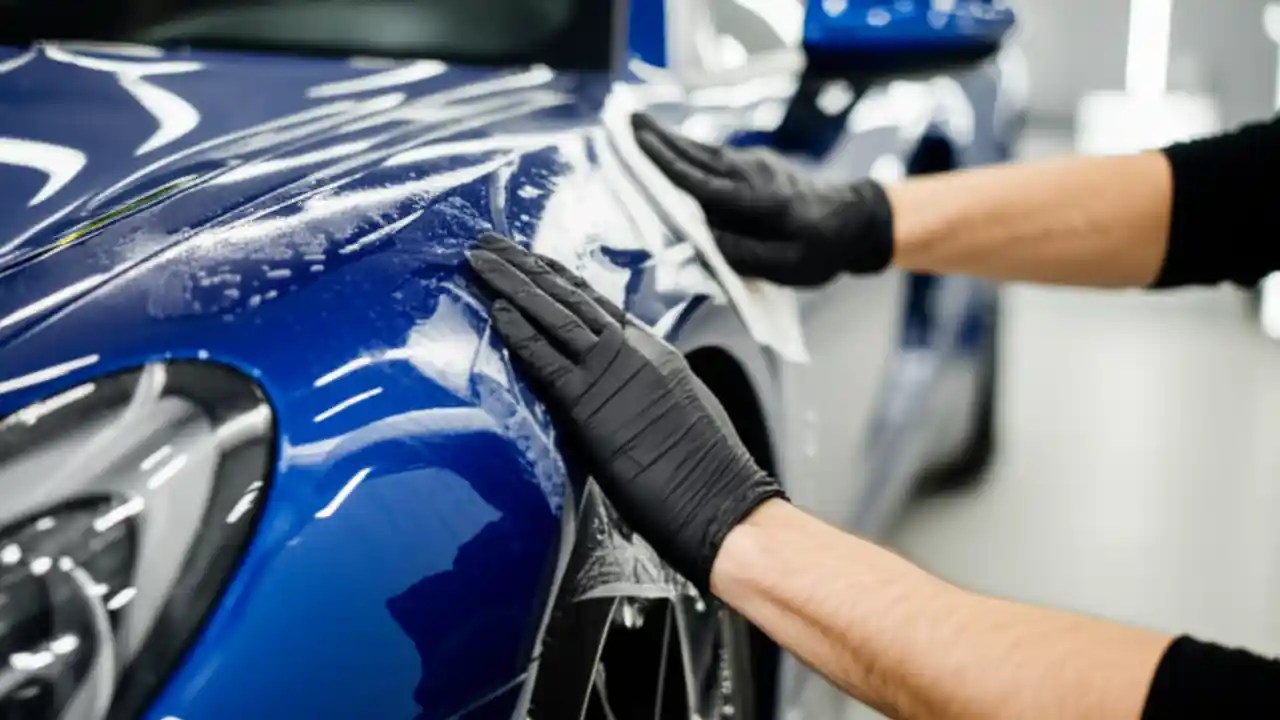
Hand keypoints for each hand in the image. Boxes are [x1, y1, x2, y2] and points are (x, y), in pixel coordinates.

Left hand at [467, 233, 785, 588]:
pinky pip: (546, 361)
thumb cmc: (706, 474)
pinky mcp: (591, 406)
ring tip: (479, 258)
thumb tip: (626, 398)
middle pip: (569, 298)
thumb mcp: (681, 414)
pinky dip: (519, 333)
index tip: (531, 258)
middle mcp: (633, 351)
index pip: (598, 305)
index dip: (560, 278)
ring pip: (554, 315)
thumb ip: (647, 393)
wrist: (722, 501)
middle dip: (526, 266)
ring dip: (512, 283)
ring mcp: (612, 374)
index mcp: (654, 353)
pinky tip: (495, 310)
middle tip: (489, 242)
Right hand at [632, 113, 894, 285]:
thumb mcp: (788, 265)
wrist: (855, 220)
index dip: (667, 165)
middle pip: (697, 157)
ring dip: (670, 140)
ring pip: (704, 152)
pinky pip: (714, 157)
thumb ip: (745, 254)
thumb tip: (703, 241)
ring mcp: (755, 165)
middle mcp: (752, 175)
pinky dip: (688, 149)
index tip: (637, 145)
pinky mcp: (756, 166)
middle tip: (625, 122)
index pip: (702, 181)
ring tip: (638, 127)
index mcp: (757, 202)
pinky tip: (672, 146)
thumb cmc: (821, 249)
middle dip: (659, 140)